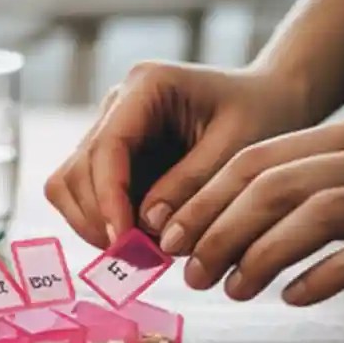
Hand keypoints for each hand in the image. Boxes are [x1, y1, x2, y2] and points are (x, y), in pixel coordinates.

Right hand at [44, 62, 316, 248]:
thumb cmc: (265, 115)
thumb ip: (191, 183)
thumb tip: (146, 224)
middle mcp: (117, 105)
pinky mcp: (115, 158)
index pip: (107, 148)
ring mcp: (111, 131)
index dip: (108, 199)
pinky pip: (89, 197)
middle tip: (136, 256)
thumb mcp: (238, 147)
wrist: (273, 101)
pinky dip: (107, 223)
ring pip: (70, 186)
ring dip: (96, 224)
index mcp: (147, 86)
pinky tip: (141, 240)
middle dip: (98, 218)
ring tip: (140, 251)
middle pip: (75, 170)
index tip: (124, 240)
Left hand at [161, 114, 343, 310]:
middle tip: (190, 272)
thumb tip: (231, 237)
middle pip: (273, 184)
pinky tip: (294, 299)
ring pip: (313, 214)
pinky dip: (322, 275)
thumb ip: (312, 197)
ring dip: (259, 254)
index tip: (171, 238)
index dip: (204, 199)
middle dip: (218, 228)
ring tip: (231, 290)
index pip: (256, 159)